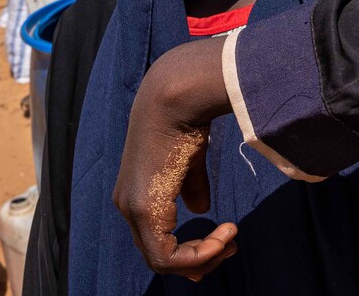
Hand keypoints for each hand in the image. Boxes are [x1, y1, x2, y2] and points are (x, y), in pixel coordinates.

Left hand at [113, 37, 235, 280]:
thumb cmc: (185, 120)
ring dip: (202, 257)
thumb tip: (200, 209)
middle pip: (159, 256)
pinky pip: (166, 255)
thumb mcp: (190, 159)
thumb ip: (191, 185)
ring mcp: (134, 210)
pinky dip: (198, 253)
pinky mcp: (144, 209)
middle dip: (199, 258)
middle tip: (230, 246)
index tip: (225, 238)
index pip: (157, 240)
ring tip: (229, 237)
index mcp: (138, 194)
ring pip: (162, 260)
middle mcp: (129, 207)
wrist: (175, 99)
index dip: (191, 250)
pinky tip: (222, 234)